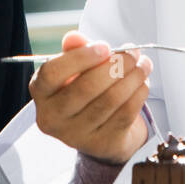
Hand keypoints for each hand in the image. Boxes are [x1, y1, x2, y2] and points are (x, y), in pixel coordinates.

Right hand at [31, 30, 153, 164]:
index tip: (104, 46)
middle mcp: (53, 117)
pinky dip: (138, 95)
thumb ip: (74, 50)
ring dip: (133, 78)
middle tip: (132, 53)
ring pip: (110, 100)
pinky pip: (125, 114)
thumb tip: (74, 38)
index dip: (80, 58)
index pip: (52, 73)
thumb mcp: (75, 68)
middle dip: (116, 65)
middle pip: (86, 87)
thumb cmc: (84, 90)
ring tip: (143, 64)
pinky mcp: (101, 144)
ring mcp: (77, 135)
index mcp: (41, 93)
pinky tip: (142, 83)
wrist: (98, 130)